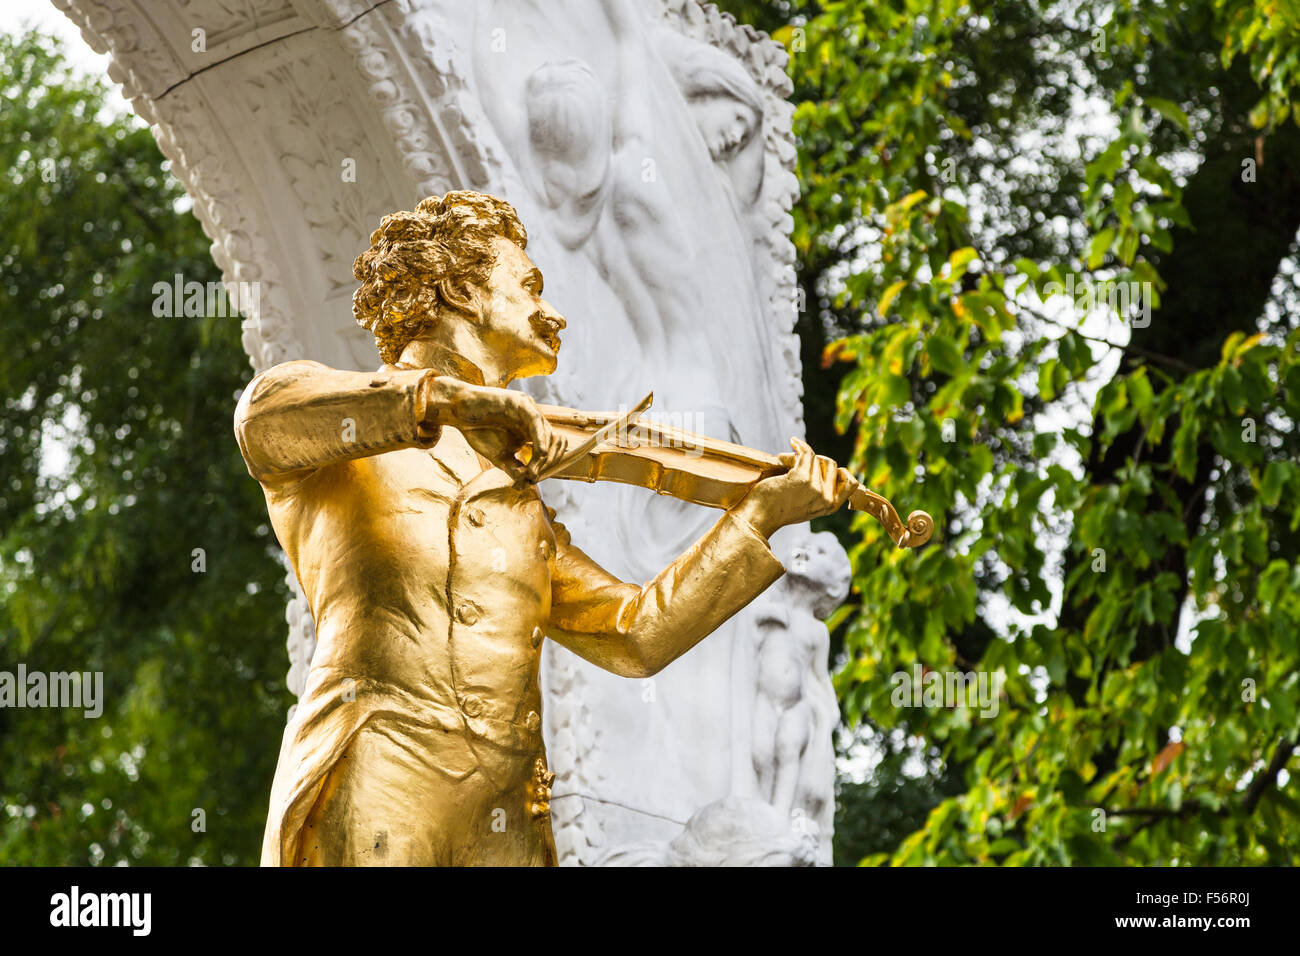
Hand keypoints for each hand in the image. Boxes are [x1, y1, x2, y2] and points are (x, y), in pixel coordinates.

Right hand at [421, 376, 567, 482]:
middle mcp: (533, 420)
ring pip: (548, 433)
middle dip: (547, 462)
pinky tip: (540, 453)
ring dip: (543, 455)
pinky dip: (540, 438)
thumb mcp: (499, 456)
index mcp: (530, 431)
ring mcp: (528, 409)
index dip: (546, 465)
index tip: (532, 479)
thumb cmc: (477, 431)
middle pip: (553, 442)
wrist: (458, 410)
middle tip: (533, 475)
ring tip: (532, 470)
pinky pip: (537, 421)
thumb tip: (529, 483)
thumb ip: (515, 468)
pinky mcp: (521, 402)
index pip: (549, 449)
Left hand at [731, 438, 858, 537]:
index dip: (841, 472)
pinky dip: (799, 444)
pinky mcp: (801, 479)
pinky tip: (792, 442)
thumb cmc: (777, 510)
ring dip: (799, 455)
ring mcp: (815, 489)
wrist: (758, 519)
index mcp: (829, 507)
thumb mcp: (805, 505)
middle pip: (831, 464)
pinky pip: (806, 452)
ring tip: (784, 461)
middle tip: (795, 463)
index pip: (851, 484)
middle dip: (814, 459)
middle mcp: (826, 499)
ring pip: (816, 458)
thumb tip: (819, 461)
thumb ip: (817, 492)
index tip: (823, 467)